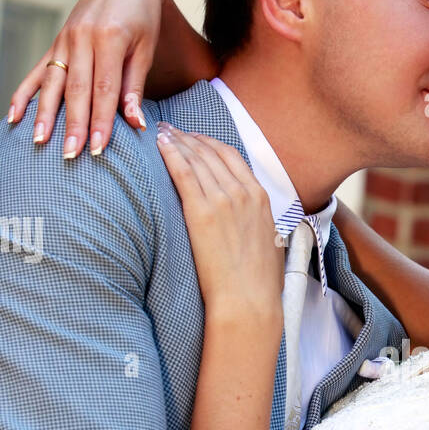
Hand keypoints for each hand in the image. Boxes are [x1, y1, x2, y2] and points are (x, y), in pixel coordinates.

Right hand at [7, 0, 162, 156]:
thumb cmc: (142, 22)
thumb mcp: (145, 50)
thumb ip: (135, 86)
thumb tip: (136, 123)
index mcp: (109, 38)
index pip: (104, 88)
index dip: (101, 120)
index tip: (98, 148)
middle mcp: (82, 38)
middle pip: (76, 89)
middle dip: (73, 124)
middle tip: (70, 155)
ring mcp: (64, 40)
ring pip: (54, 82)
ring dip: (45, 114)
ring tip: (40, 141)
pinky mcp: (55, 45)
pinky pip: (36, 72)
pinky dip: (24, 95)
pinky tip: (14, 117)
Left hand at [156, 125, 284, 318]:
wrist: (248, 300)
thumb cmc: (257, 282)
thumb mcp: (268, 243)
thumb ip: (258, 223)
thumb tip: (250, 224)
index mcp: (260, 197)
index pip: (231, 157)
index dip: (208, 143)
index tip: (194, 139)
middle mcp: (243, 193)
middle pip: (211, 152)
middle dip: (188, 137)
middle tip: (171, 129)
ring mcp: (223, 200)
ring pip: (196, 158)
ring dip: (176, 141)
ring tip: (161, 133)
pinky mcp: (201, 212)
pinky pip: (183, 172)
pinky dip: (171, 153)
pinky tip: (159, 144)